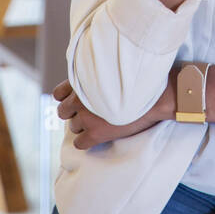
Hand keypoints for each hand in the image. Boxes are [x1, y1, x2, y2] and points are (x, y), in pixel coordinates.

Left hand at [53, 77, 172, 147]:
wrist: (156, 96)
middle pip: (63, 112)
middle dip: (73, 113)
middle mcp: (80, 99)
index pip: (58, 93)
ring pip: (73, 127)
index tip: (76, 100)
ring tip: (99, 121)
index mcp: (83, 81)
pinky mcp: (96, 134)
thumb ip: (94, 76)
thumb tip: (86, 84)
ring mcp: (87, 117)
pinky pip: (79, 143)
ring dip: (82, 125)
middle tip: (89, 112)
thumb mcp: (113, 70)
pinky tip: (97, 136)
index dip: (66, 98)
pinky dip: (86, 141)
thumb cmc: (138, 80)